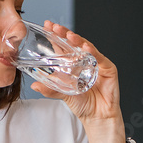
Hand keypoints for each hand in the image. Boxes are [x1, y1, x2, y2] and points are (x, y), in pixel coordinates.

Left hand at [30, 21, 125, 142]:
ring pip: (87, 48)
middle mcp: (85, 61)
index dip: (56, 36)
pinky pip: (100, 59)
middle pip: (74, 44)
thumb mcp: (62, 95)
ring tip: (69, 35)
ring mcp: (97, 63)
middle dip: (64, 34)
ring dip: (78, 40)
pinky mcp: (108, 69)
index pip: (63, 47)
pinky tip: (86, 48)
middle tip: (55, 27)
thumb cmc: (83, 104)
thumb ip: (50, 89)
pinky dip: (93, 53)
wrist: (97, 116)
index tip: (47, 26)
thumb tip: (34, 85)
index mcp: (73, 65)